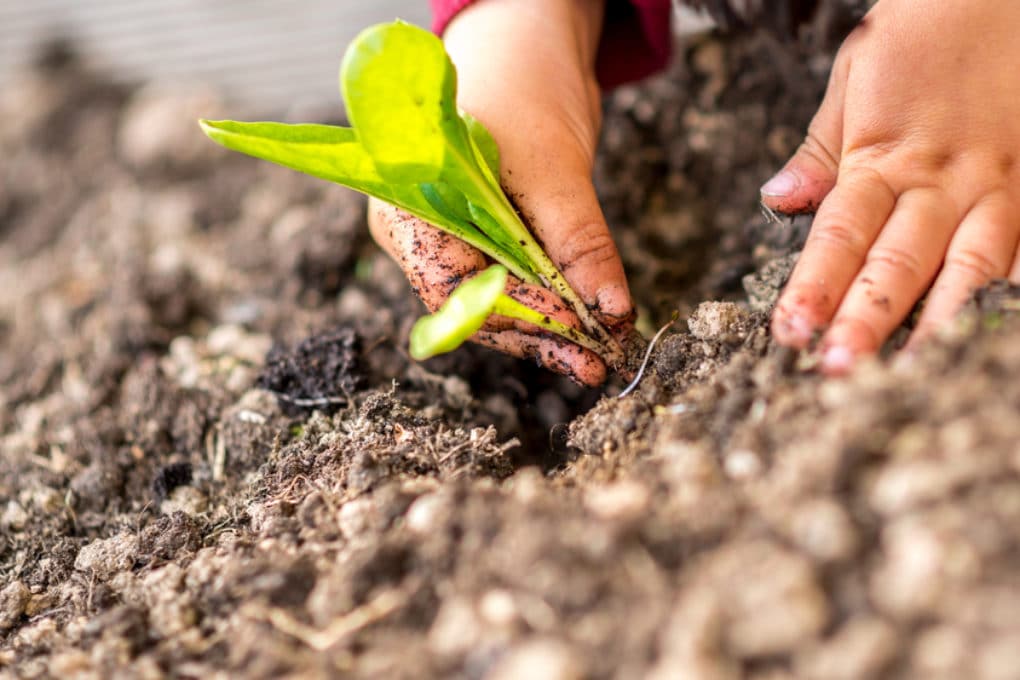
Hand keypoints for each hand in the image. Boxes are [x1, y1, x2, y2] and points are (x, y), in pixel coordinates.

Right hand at [368, 0, 631, 385]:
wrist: (525, 41)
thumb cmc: (522, 85)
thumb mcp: (556, 168)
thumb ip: (580, 243)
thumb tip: (611, 312)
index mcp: (409, 207)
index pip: (453, 286)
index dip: (515, 318)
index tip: (576, 335)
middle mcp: (416, 230)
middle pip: (472, 305)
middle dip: (538, 334)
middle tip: (596, 360)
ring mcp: (446, 237)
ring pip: (494, 300)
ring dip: (548, 328)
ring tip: (598, 352)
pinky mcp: (479, 237)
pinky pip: (509, 282)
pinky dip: (548, 303)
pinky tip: (585, 322)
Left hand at [762, 0, 1019, 372]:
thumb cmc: (922, 31)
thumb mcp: (856, 77)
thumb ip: (820, 149)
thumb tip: (778, 201)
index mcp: (885, 157)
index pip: (841, 235)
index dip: (815, 287)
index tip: (790, 333)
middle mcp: (942, 180)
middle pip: (899, 261)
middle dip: (867, 319)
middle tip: (841, 370)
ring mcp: (998, 187)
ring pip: (971, 265)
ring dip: (941, 322)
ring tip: (916, 373)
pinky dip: (1012, 288)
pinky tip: (996, 333)